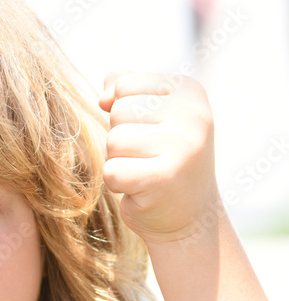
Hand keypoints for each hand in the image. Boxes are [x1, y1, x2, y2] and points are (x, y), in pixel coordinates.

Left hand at [99, 71, 220, 245]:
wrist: (190, 216)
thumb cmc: (160, 159)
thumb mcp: (150, 115)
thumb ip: (126, 88)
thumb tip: (106, 90)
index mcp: (189, 91)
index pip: (124, 84)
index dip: (123, 113)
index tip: (150, 132)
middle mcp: (194, 115)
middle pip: (118, 112)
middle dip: (121, 138)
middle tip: (147, 157)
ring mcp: (183, 147)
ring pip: (114, 141)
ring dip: (118, 160)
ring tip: (145, 171)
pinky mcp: (164, 179)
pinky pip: (112, 171)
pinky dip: (117, 184)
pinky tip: (141, 189)